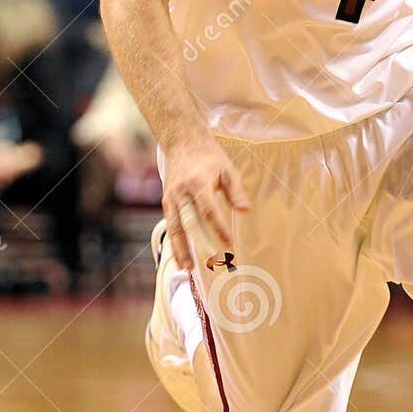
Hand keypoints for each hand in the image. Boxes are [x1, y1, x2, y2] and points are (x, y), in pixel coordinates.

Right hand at [163, 134, 250, 266]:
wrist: (183, 143)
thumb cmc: (210, 158)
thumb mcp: (227, 169)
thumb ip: (235, 191)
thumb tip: (245, 211)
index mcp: (198, 182)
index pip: (209, 210)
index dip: (219, 228)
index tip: (230, 244)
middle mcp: (181, 192)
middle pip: (189, 223)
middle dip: (198, 245)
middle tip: (209, 264)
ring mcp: (171, 198)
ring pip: (175, 228)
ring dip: (181, 249)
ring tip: (188, 269)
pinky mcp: (166, 202)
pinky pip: (170, 225)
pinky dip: (175, 242)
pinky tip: (181, 258)